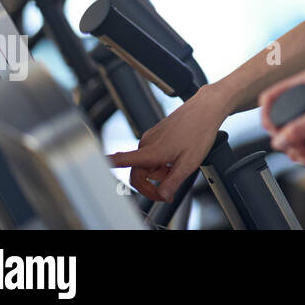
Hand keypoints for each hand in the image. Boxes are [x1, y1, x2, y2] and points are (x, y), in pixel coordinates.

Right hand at [107, 85, 223, 202]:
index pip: (122, 160)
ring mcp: (151, 137)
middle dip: (150, 185)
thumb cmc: (199, 130)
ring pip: (146, 163)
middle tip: (166, 192)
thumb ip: (173, 182)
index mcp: (152, 151)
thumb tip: (163, 196)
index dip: (108, 165)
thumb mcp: (189, 163)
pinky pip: (152, 154)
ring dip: (158, 173)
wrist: (206, 109)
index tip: (97, 166)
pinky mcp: (156, 133)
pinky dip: (160, 162)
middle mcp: (147, 143)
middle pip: (137, 172)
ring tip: (177, 169)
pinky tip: (175, 159)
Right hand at [259, 68, 304, 164]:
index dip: (268, 115)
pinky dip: (299, 153)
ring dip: (292, 148)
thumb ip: (301, 127)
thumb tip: (280, 139)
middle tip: (295, 146)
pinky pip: (297, 144)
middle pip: (277, 119)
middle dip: (282, 137)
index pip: (272, 95)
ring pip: (286, 134)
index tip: (273, 131)